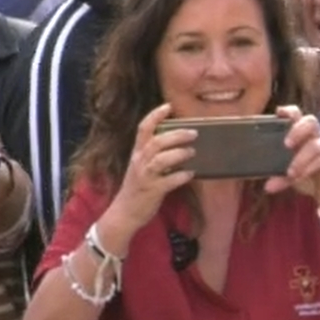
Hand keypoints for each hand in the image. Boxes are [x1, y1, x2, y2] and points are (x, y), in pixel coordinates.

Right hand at [105, 103, 197, 245]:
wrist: (124, 213)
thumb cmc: (138, 189)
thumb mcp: (142, 167)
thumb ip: (155, 156)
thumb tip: (179, 146)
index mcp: (137, 153)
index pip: (143, 129)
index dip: (155, 116)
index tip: (169, 106)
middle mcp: (139, 162)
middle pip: (156, 142)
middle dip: (176, 135)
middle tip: (194, 133)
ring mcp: (145, 177)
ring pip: (160, 159)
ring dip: (179, 154)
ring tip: (193, 152)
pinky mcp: (152, 191)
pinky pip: (168, 181)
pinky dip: (181, 176)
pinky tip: (191, 174)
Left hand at [266, 106, 319, 221]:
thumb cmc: (306, 176)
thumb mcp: (288, 175)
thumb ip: (278, 176)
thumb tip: (266, 186)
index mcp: (301, 134)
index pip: (297, 115)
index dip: (288, 111)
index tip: (278, 113)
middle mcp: (315, 137)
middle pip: (311, 121)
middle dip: (297, 130)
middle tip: (286, 144)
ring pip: (315, 145)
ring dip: (301, 159)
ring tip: (290, 173)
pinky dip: (308, 169)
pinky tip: (298, 177)